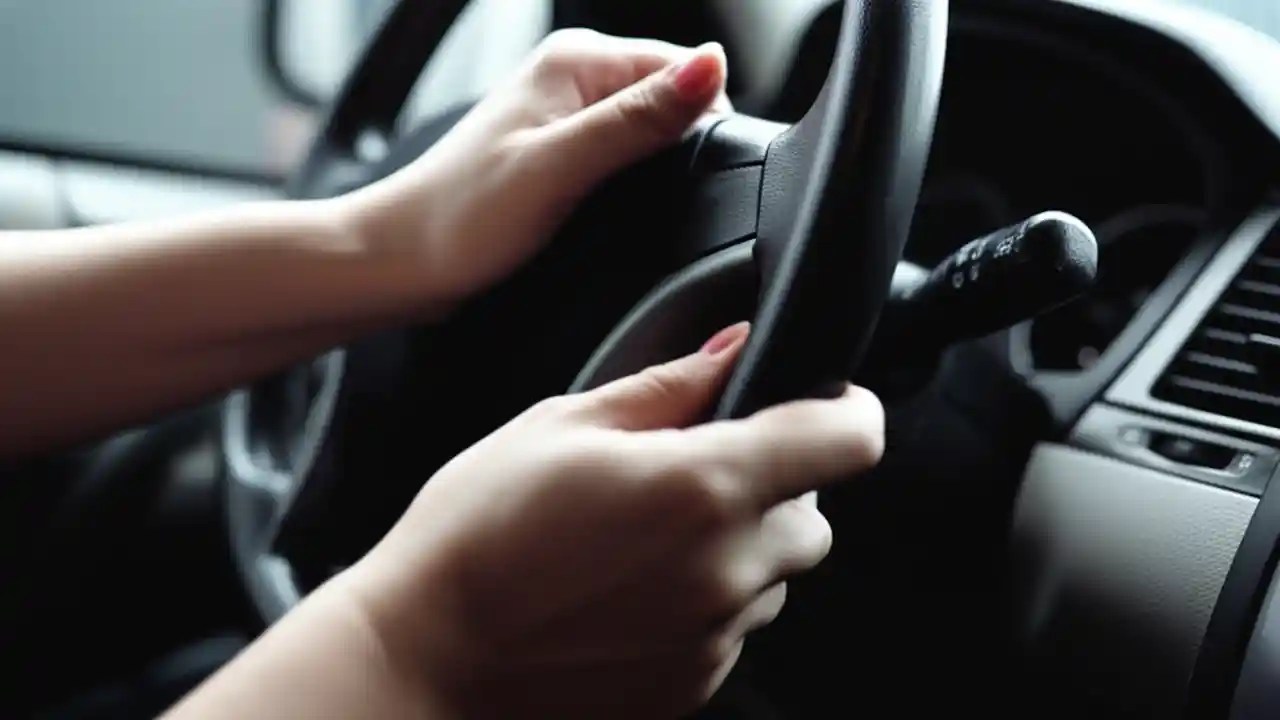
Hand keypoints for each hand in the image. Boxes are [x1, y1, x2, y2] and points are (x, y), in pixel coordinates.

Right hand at [335, 323, 885, 717]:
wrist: (426, 655)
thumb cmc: (476, 534)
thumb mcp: (561, 426)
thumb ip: (667, 386)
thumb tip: (730, 352)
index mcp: (704, 486)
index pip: (847, 441)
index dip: (846, 408)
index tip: (826, 401)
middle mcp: (727, 568)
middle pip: (815, 515)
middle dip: (773, 484)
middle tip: (693, 471)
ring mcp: (714, 636)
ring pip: (774, 575)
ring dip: (737, 545)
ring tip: (644, 537)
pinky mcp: (693, 684)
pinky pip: (732, 627)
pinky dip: (704, 599)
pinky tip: (629, 587)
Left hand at [339, 30, 731, 314]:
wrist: (401, 261)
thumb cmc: (462, 218)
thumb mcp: (562, 167)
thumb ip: (640, 120)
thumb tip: (713, 69)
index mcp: (577, 59)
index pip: (685, 70)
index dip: (701, 122)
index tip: (683, 175)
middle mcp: (572, 77)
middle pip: (671, 102)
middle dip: (676, 150)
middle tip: (636, 201)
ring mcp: (565, 116)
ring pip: (650, 134)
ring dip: (652, 172)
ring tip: (616, 211)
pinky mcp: (559, 153)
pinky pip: (623, 159)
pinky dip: (628, 187)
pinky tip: (606, 214)